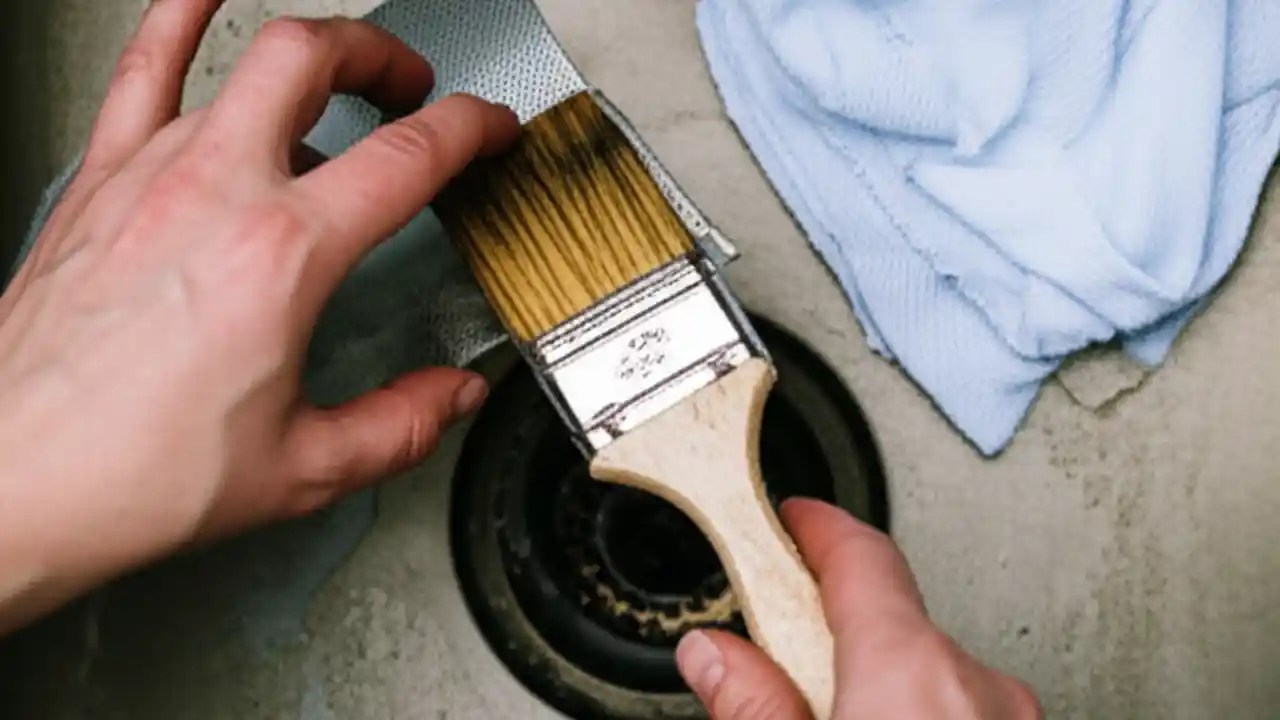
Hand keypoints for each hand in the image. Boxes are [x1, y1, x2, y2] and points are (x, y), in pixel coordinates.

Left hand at [0, 0, 517, 632]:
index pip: (407, 155)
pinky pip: (140, 70)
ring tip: (333, 71)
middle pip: (315, 59)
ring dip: (305, 54)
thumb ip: (401, 425)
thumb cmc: (133, 475)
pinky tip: (199, 0)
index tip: (489, 131)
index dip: (469, 129)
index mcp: (282, 255)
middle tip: (409, 88)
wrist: (12, 485)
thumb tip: (452, 396)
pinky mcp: (97, 184)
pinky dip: (176, 20)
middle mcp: (213, 191)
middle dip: (381, 55)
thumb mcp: (304, 468)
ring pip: (240, 57)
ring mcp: (147, 174)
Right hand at [676, 499, 1040, 718]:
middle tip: (781, 646)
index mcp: (910, 670)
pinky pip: (967, 707)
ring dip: (881, 681)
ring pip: (933, 670)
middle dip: (832, 626)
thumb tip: (713, 654)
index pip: (858, 555)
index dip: (814, 527)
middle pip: (892, 617)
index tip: (787, 516)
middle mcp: (977, 685)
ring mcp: (1012, 717)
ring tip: (831, 712)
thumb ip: (753, 704)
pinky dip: (925, 711)